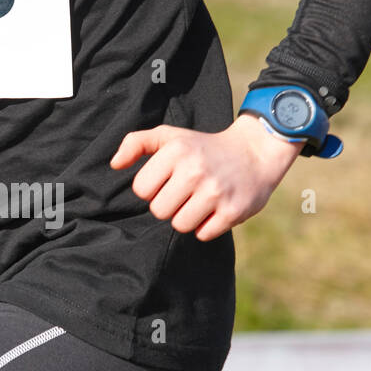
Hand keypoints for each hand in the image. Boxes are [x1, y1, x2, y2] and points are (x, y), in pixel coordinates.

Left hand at [110, 114, 302, 240]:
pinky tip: (215, 209)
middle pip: (159, 211)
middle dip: (168, 205)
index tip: (168, 180)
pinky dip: (207, 226)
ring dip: (186, 217)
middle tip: (184, 193)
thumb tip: (115, 165)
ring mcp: (215, 192)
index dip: (152, 188)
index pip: (141, 189)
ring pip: (180, 225)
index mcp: (176, 151)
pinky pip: (203, 234)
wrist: (255, 152)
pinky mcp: (233, 211)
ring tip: (199, 201)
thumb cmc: (203, 146)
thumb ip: (137, 143)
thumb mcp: (171, 136)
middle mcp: (195, 170)